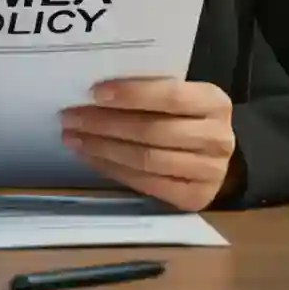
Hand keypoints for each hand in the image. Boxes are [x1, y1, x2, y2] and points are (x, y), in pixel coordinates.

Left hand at [60, 78, 235, 211]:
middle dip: (105, 124)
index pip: (170, 96)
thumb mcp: (180, 97)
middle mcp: (217, 138)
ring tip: (74, 138)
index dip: (131, 95)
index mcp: (214, 103)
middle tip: (71, 118)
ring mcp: (210, 172)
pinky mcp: (195, 198)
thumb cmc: (186, 117)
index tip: (95, 93)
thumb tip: (95, 94)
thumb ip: (150, 91)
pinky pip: (145, 183)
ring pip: (146, 160)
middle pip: (152, 131)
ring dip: (103, 148)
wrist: (212, 154)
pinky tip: (92, 158)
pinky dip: (113, 169)